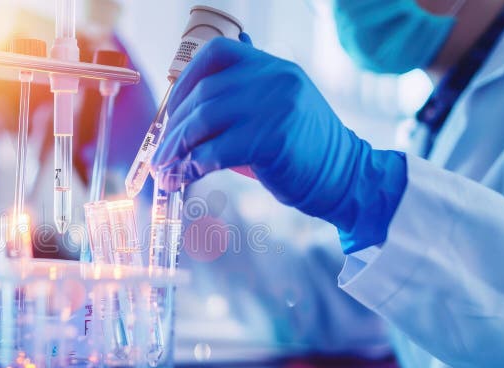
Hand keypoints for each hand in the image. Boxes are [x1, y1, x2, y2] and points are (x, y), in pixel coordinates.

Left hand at [153, 36, 407, 252]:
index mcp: (271, 66)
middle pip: (203, 93)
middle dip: (173, 126)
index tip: (170, 111)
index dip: (184, 81)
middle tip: (160, 153)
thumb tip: (183, 106)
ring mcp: (274, 105)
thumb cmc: (300, 150)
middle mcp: (273, 77)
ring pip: (203, 120)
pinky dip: (192, 166)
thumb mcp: (271, 112)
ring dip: (176, 147)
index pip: (216, 53)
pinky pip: (215, 150)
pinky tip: (182, 178)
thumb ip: (237, 100)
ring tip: (164, 169)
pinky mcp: (272, 138)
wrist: (344, 177)